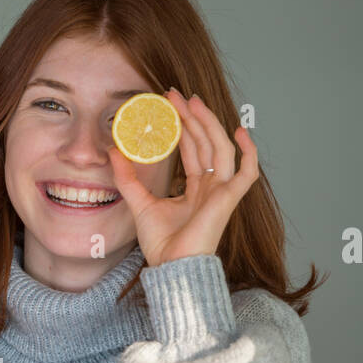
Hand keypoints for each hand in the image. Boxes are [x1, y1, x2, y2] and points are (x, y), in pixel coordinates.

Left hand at [107, 89, 257, 266]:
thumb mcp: (139, 203)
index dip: (183, 125)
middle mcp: (211, 187)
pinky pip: (247, 172)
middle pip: (205, 143)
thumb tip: (114, 151)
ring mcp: (222, 192)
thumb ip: (128, 178)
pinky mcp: (229, 199)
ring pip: (220, 148)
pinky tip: (239, 131)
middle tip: (175, 94)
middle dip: (192, 117)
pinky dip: (248, 151)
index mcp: (195, 189)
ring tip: (191, 102)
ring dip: (208, 123)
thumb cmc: (162, 245)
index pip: (192, 148)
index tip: (169, 104)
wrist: (171, 267)